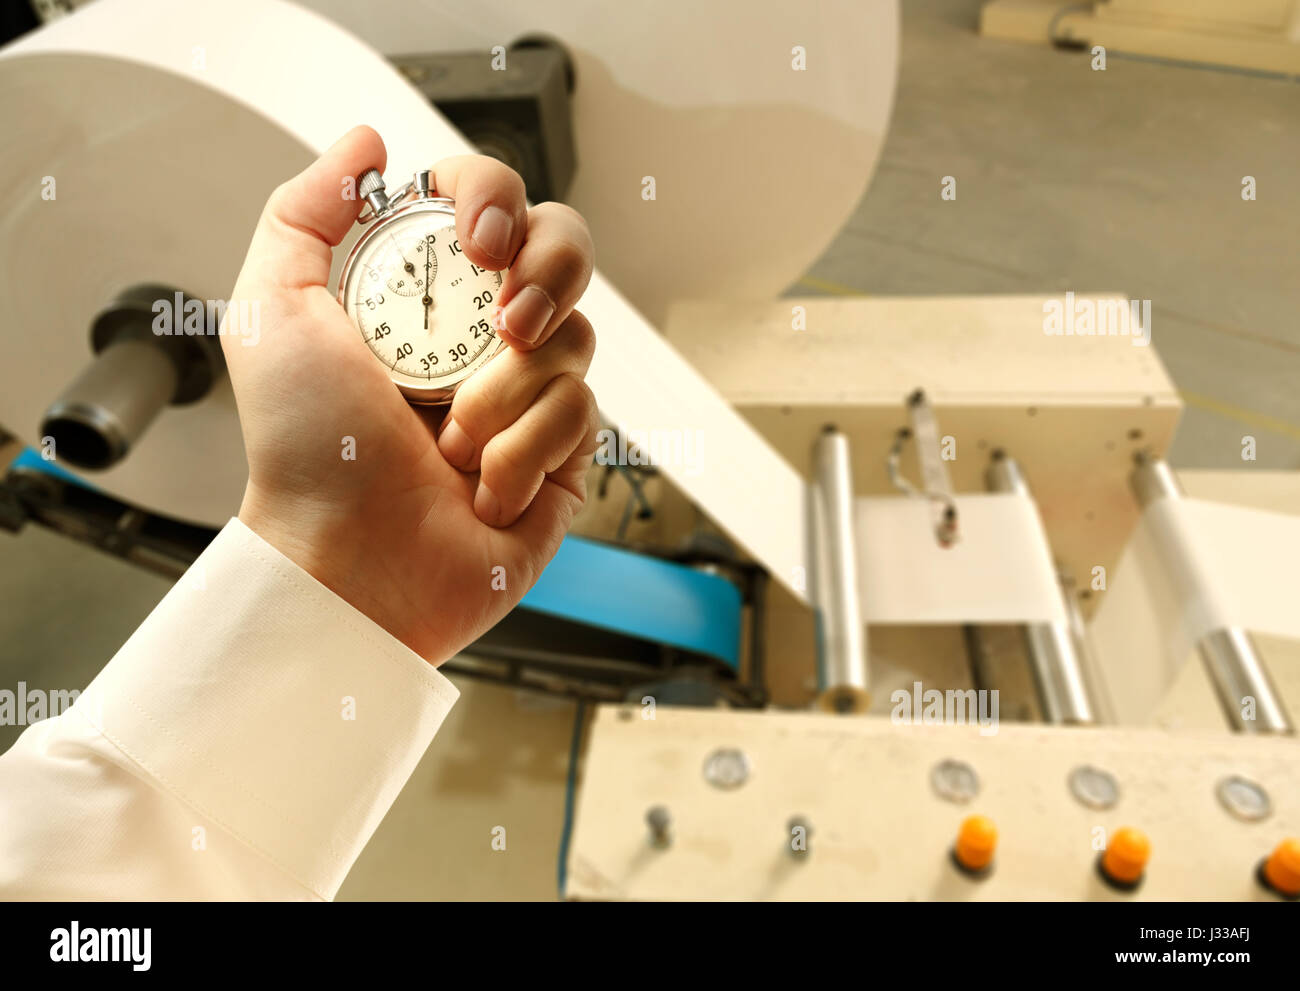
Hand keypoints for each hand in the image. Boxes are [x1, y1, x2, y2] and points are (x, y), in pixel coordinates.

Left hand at [221, 126, 598, 663]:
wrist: (349, 560)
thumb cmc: (305, 451)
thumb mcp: (272, 313)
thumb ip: (305, 213)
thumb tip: (366, 145)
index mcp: (422, 293)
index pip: (489, 204)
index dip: (497, 201)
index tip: (476, 243)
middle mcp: (481, 335)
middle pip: (565, 250)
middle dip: (549, 272)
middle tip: (506, 323)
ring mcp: (527, 394)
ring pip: (576, 337)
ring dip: (508, 393)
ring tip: (452, 441)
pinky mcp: (563, 455)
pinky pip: (585, 414)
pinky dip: (525, 451)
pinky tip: (480, 488)